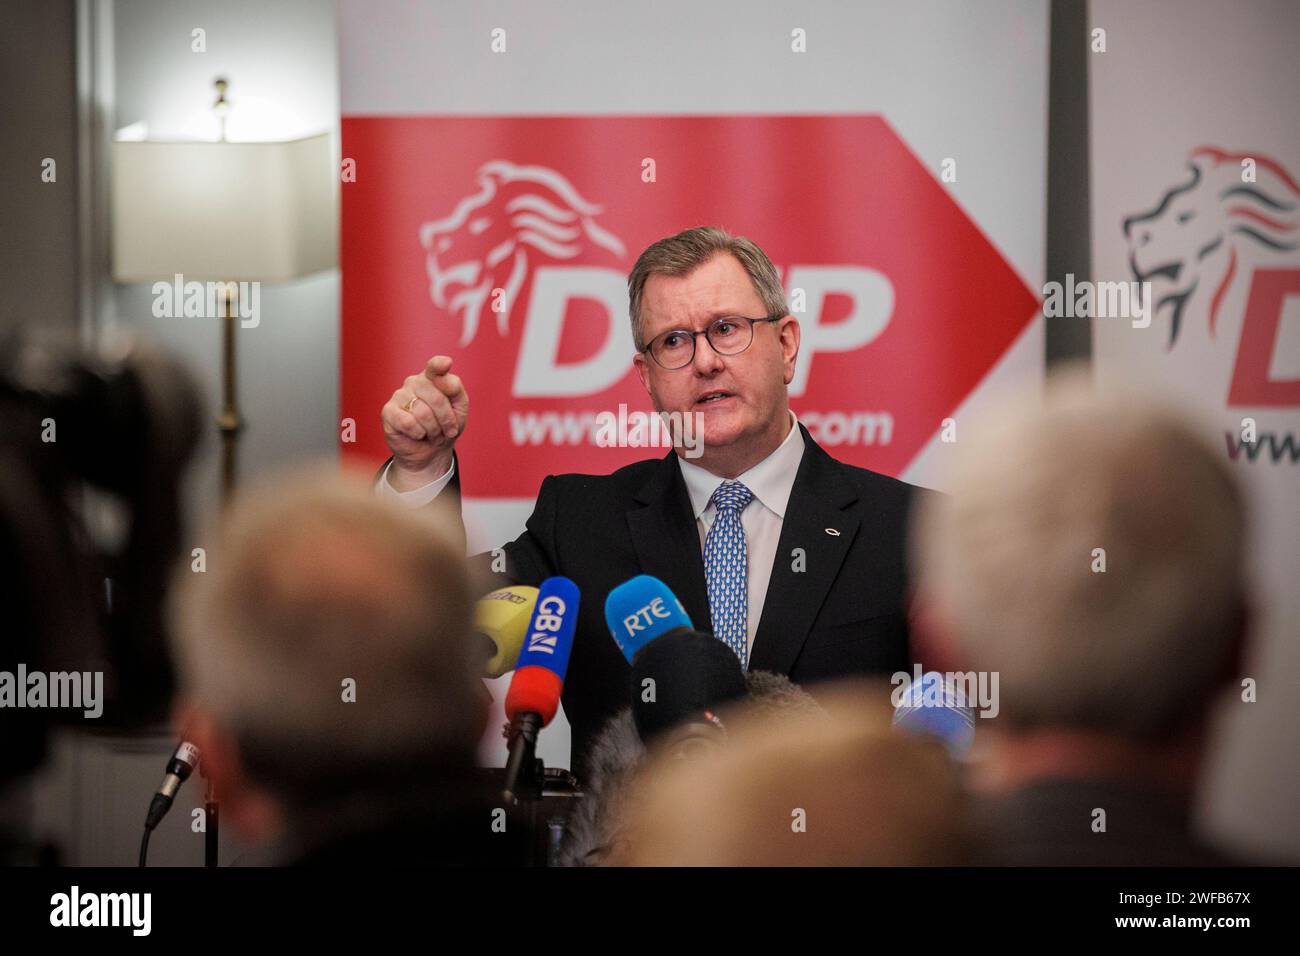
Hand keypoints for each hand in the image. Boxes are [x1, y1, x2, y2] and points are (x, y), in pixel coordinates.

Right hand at [381, 355, 468, 488]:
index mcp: (433, 378)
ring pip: (423, 413)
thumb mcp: (459, 409)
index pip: (435, 366)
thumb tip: (445, 379)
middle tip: (447, 430)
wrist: (431, 452)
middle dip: (446, 420)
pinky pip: (408, 422)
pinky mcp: (388, 411)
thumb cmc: (445, 427)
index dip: (440, 365)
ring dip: (434, 430)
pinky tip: (418, 434)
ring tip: (433, 434)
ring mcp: (399, 395)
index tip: (446, 363)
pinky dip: (419, 433)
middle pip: (437, 398)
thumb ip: (456, 390)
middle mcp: (414, 382)